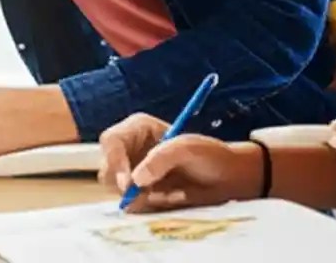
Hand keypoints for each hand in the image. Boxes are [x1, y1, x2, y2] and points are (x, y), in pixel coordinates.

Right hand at [105, 133, 263, 212]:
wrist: (227, 179)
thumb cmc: (210, 155)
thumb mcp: (188, 149)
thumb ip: (160, 159)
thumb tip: (136, 179)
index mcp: (138, 129)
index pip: (111, 141)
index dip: (114, 161)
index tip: (127, 182)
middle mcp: (131, 150)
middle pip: (107, 167)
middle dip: (119, 182)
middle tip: (138, 195)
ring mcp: (134, 172)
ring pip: (115, 188)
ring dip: (134, 196)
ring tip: (163, 194)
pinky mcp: (141, 193)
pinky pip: (130, 203)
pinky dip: (143, 206)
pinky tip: (166, 199)